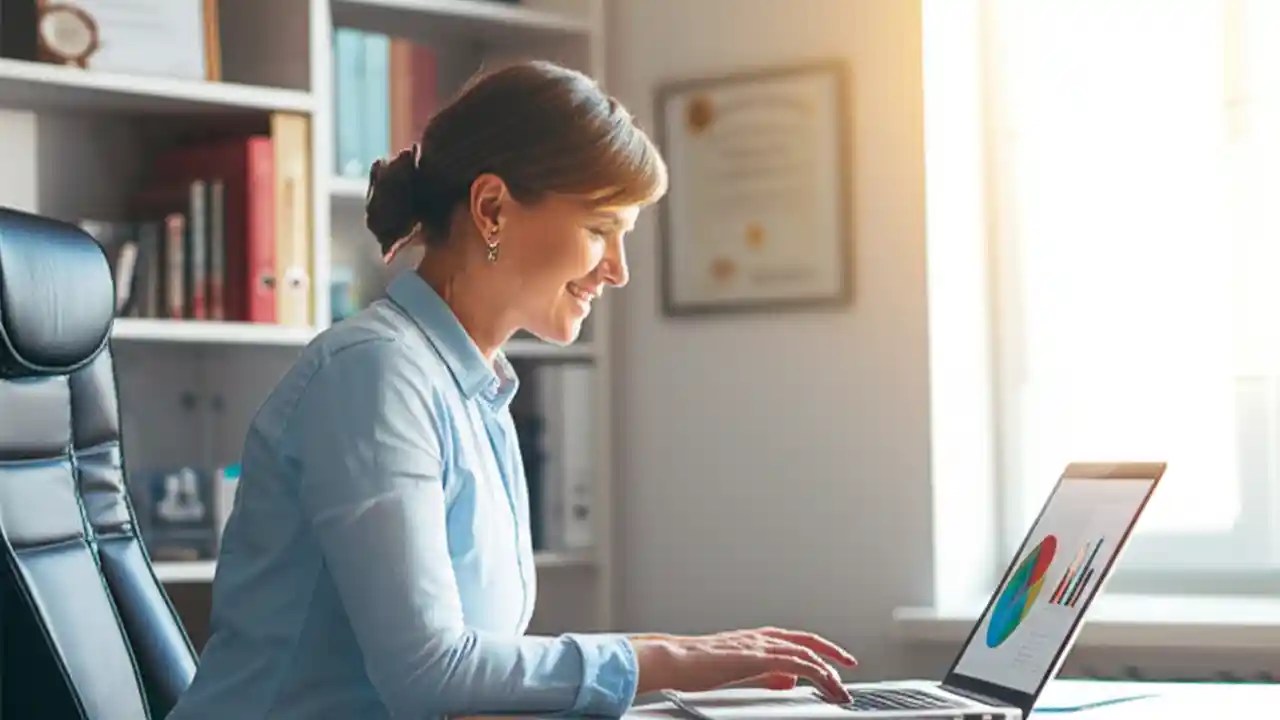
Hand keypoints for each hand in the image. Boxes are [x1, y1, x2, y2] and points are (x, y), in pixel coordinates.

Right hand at [630, 627, 855, 703]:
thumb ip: (765, 675)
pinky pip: (794, 663)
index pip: (796, 640)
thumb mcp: (737, 671)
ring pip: (804, 653)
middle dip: (832, 654)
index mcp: (755, 638)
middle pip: (807, 641)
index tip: (836, 662)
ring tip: (839, 689)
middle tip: (850, 668)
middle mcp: (760, 637)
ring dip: (827, 671)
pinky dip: (814, 671)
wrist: (673, 658)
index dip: (820, 649)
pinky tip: (823, 682)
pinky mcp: (756, 657)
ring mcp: (758, 645)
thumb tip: (789, 680)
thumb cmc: (694, 666)